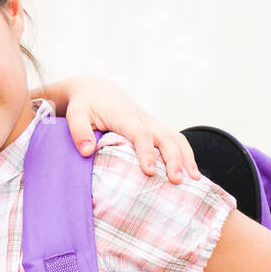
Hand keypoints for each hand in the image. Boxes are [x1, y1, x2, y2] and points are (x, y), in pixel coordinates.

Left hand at [43, 77, 200, 182]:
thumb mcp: (75, 114)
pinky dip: (186, 154)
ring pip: (175, 137)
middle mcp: (143, 118)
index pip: (140, 134)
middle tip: (177, 181)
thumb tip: (87, 151)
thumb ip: (79, 132)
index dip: (146, 152)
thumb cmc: (85, 105)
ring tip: (195, 180)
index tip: (150, 172)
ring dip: (186, 157)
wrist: (97, 90)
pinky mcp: (155, 127)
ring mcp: (152, 122)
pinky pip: (176, 139)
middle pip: (164, 137)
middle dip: (173, 158)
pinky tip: (192, 172)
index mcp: (124, 116)